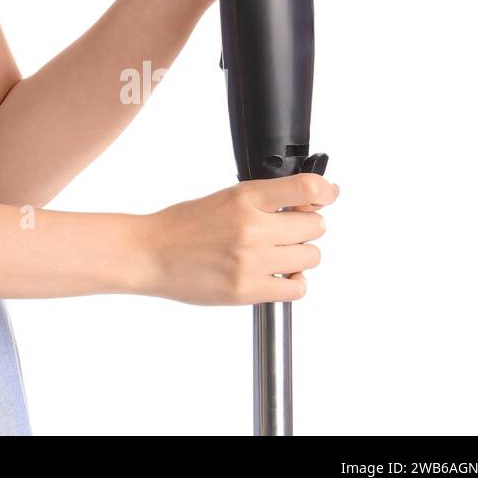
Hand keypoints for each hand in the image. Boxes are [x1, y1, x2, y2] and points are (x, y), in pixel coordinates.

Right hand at [137, 172, 338, 305]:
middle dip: (305, 228)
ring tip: (278, 255)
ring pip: (310, 257)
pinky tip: (276, 276)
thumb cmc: (183, 226)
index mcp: (244, 197)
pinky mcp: (247, 289)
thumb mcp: (223, 199)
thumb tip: (305, 206)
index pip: (305, 188)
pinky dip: (293, 283)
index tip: (327, 195)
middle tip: (287, 232)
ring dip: (300, 256)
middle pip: (315, 227)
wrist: (150, 253)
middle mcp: (252, 227)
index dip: (324, 191)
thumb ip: (262, 202)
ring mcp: (251, 260)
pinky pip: (297, 289)